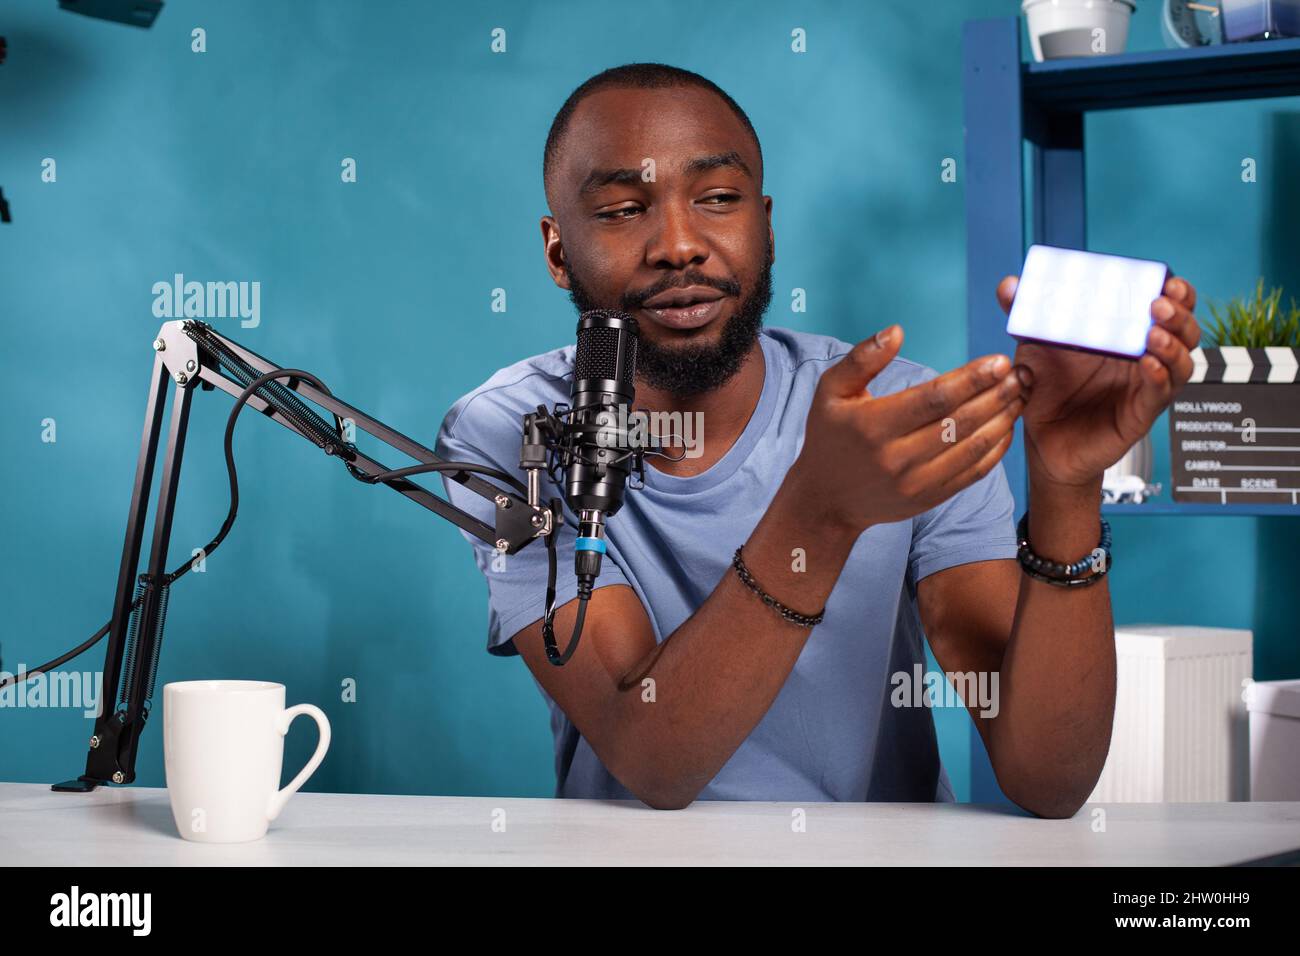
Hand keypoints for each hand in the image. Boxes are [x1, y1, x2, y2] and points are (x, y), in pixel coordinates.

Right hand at [791, 324, 1028, 535]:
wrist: (826, 501)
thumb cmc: (829, 437)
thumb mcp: (829, 392)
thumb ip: (862, 359)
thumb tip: (897, 331)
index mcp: (873, 426)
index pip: (933, 398)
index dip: (970, 379)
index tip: (998, 361)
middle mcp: (896, 457)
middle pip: (959, 422)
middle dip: (996, 395)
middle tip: (1021, 373)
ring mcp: (915, 483)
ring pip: (971, 448)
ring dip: (1002, 419)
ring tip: (1021, 394)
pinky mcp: (929, 499)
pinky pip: (972, 473)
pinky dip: (995, 449)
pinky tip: (1007, 426)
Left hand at [996, 273, 1200, 488]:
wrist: (1041, 439)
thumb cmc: (1045, 390)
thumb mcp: (1034, 346)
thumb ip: (1025, 315)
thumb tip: (1009, 285)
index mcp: (1128, 337)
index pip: (1169, 309)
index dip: (1178, 293)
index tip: (1166, 281)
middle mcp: (1145, 360)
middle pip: (1185, 333)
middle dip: (1180, 315)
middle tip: (1159, 303)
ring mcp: (1145, 388)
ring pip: (1181, 363)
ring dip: (1173, 345)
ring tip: (1153, 333)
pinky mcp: (1139, 414)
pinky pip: (1159, 394)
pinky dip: (1158, 377)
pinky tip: (1148, 364)